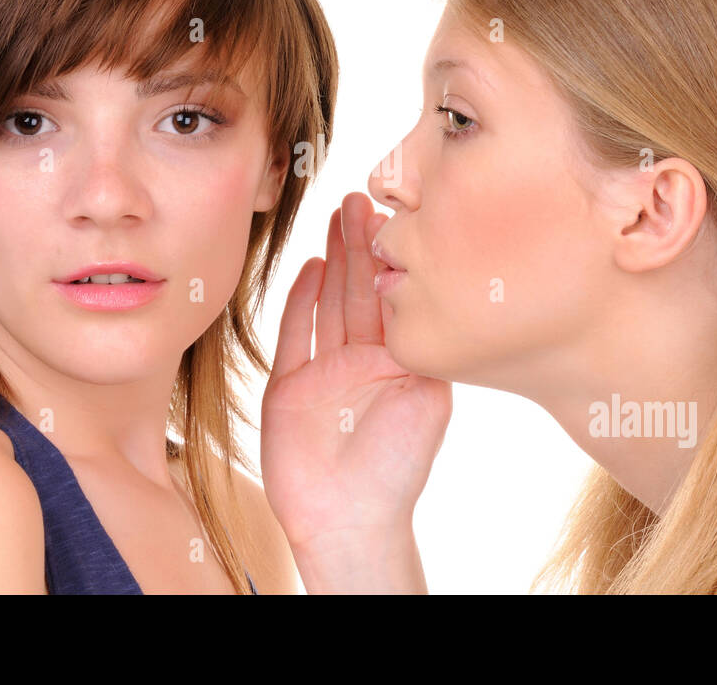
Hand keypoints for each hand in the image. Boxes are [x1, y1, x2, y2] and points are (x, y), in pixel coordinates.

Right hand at [260, 192, 452, 552]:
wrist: (349, 520)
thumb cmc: (397, 468)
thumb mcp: (427, 399)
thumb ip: (423, 348)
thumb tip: (424, 295)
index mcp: (398, 362)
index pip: (395, 297)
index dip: (393, 257)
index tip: (398, 212)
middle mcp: (361, 360)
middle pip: (360, 289)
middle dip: (362, 242)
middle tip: (363, 196)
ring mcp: (324, 372)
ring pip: (329, 302)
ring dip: (334, 259)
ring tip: (338, 213)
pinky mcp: (289, 387)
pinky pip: (296, 335)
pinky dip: (302, 300)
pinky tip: (313, 264)